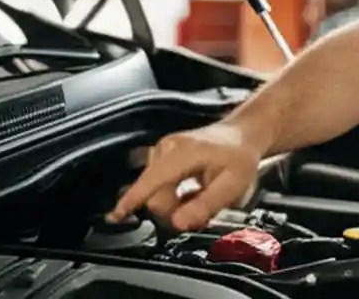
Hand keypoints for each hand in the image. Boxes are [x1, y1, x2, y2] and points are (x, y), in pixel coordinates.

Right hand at [106, 119, 269, 230]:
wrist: (243, 136)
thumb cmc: (240, 156)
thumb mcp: (233, 185)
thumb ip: (206, 206)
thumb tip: (179, 224)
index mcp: (182, 152)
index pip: (150, 181)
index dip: (132, 201)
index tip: (115, 216)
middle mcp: (167, 148)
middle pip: (153, 194)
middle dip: (173, 210)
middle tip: (201, 210)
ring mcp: (163, 150)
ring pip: (155, 191)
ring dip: (173, 202)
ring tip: (200, 196)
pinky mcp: (162, 155)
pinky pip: (158, 184)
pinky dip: (172, 193)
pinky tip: (190, 191)